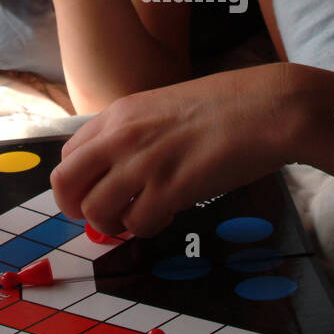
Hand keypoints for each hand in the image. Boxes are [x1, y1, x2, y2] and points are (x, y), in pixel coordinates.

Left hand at [50, 65, 291, 237]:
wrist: (267, 108)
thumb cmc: (227, 106)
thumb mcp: (164, 106)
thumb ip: (135, 132)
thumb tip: (119, 166)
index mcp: (119, 114)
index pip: (68, 155)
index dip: (77, 181)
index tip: (93, 191)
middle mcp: (122, 137)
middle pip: (65, 184)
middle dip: (76, 208)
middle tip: (98, 217)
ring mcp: (143, 163)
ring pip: (96, 211)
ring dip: (113, 224)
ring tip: (137, 218)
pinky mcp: (170, 189)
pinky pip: (137, 223)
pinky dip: (146, 227)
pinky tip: (166, 215)